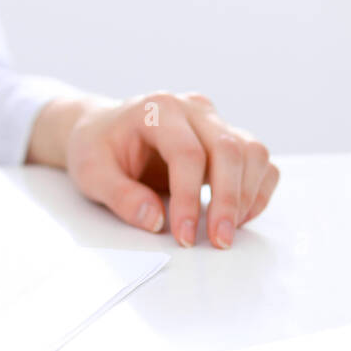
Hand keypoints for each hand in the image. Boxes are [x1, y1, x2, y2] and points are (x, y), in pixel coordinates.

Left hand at [28, 93, 278, 247]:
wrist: (103, 130)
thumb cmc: (97, 148)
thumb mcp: (91, 173)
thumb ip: (120, 196)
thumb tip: (156, 221)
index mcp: (158, 109)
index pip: (187, 153)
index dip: (189, 198)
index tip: (184, 236)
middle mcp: (193, 109)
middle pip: (229, 149)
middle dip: (228, 200)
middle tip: (219, 242)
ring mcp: (214, 121)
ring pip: (253, 152)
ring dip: (247, 196)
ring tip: (225, 232)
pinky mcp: (228, 137)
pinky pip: (259, 161)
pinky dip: (257, 190)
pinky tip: (238, 217)